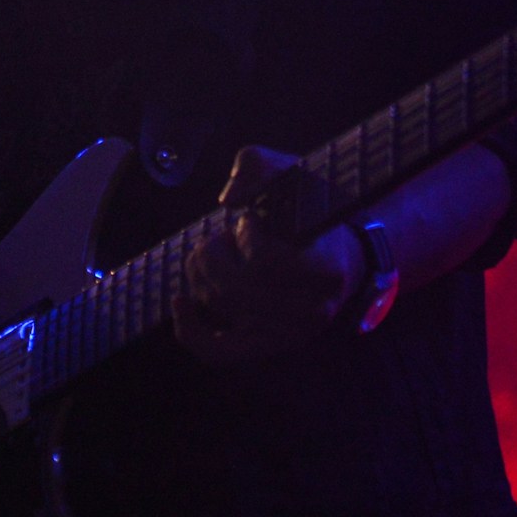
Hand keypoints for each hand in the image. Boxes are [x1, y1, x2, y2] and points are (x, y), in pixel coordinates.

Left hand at [172, 146, 364, 367]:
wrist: (336, 253)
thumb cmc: (310, 210)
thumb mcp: (292, 173)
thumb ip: (258, 165)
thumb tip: (229, 199)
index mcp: (328, 270)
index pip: (271, 263)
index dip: (248, 236)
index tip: (250, 220)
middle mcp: (314, 311)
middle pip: (236, 288)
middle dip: (213, 252)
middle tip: (221, 234)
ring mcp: (289, 335)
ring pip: (222, 307)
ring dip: (203, 273)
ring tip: (212, 253)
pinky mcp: (265, 347)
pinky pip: (217, 351)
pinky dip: (190, 329)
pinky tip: (180, 301)